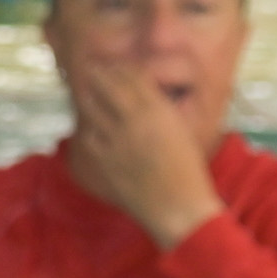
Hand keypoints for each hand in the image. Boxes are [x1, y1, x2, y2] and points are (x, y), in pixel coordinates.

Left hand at [65, 60, 223, 249]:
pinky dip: (90, 130)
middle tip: (94, 70)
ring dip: (89, 97)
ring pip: (91, 106)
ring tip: (89, 94)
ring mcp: (116, 140)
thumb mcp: (183, 135)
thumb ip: (162, 113)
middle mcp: (136, 120)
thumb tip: (144, 95)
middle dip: (99, 74)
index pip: (133, 76)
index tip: (117, 67)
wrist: (180, 210)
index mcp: (160, 112)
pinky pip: (88, 136)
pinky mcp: (104, 159)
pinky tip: (94, 131)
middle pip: (107, 83)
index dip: (122, 68)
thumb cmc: (189, 174)